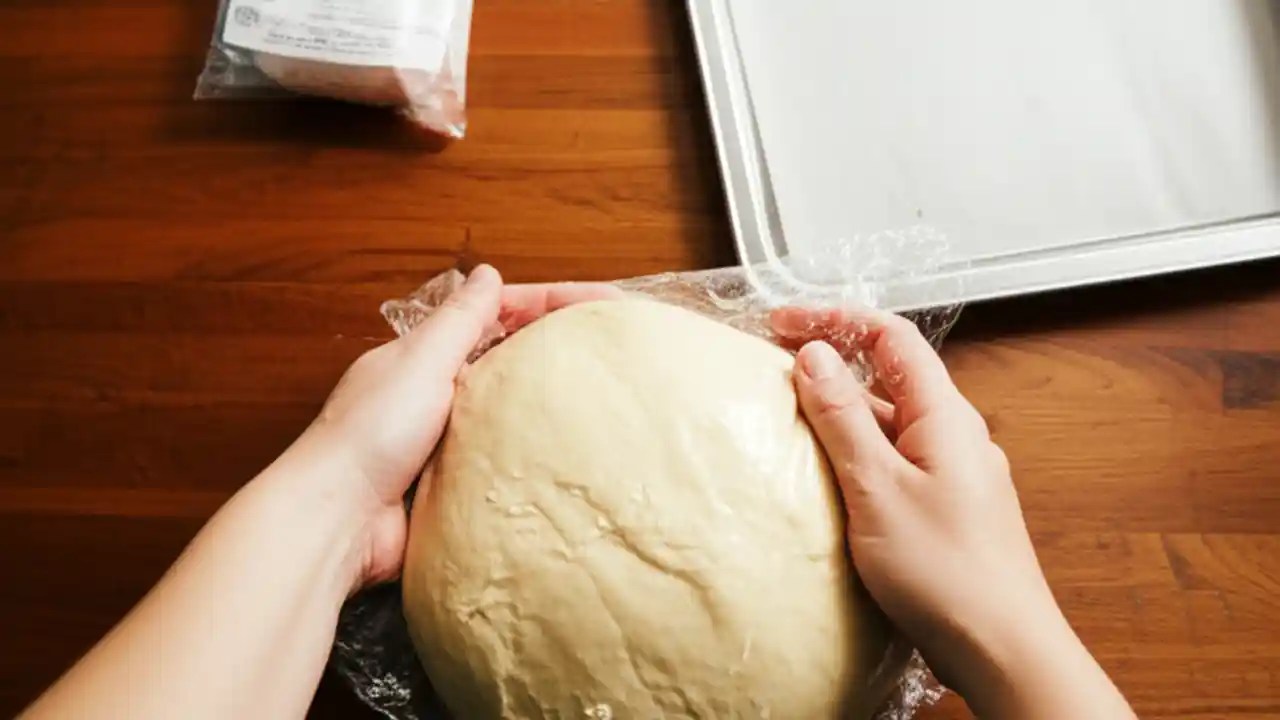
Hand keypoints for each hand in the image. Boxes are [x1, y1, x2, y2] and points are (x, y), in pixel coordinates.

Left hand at [293, 265, 619, 587]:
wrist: (336, 520)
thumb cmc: (374, 431)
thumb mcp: (421, 360)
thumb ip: (459, 320)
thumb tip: (489, 274)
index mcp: (427, 355)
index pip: (501, 313)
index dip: (555, 302)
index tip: (610, 306)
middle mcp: (437, 393)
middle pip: (510, 357)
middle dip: (560, 348)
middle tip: (619, 350)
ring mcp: (445, 441)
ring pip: (510, 410)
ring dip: (550, 403)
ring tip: (608, 401)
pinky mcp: (452, 486)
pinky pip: (502, 461)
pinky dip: (531, 454)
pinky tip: (568, 457)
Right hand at [773, 308, 1132, 718]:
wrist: (1003, 649)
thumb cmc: (946, 573)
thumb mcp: (877, 487)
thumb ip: (843, 417)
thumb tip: (813, 354)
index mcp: (944, 415)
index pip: (889, 336)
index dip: (833, 318)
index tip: (781, 321)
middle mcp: (954, 435)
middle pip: (887, 376)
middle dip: (829, 365)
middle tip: (773, 369)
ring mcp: (953, 473)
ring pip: (888, 424)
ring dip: (839, 415)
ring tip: (787, 424)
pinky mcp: (945, 508)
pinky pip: (894, 462)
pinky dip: (855, 456)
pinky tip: (826, 481)